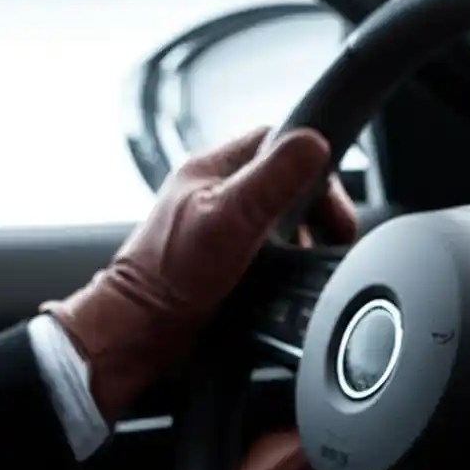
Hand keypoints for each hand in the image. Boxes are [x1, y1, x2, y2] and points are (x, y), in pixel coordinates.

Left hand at [44, 127, 356, 420]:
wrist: (141, 330)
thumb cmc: (170, 275)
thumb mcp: (233, 217)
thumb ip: (275, 178)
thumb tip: (315, 143)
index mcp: (212, 166)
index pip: (277, 139)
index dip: (311, 161)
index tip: (328, 197)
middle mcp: (214, 189)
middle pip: (285, 177)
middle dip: (313, 206)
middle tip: (328, 235)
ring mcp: (218, 221)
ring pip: (280, 212)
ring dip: (302, 234)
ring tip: (307, 256)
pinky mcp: (223, 254)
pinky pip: (270, 242)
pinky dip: (287, 256)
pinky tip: (287, 272)